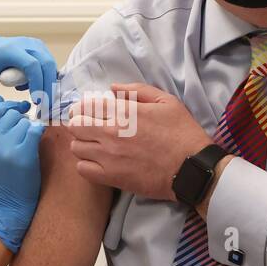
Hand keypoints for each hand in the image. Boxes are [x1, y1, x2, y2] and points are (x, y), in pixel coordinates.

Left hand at [0, 34, 57, 112]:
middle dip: (48, 86)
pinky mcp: (38, 46)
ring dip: (48, 81)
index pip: (32, 65)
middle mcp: (25, 43)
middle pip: (46, 63)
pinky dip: (47, 76)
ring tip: (35, 95)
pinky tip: (34, 86)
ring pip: (50, 63)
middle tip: (45, 105)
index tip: (36, 101)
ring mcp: (34, 43)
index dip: (37, 83)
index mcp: (10, 50)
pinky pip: (49, 62)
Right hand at [0, 96, 46, 251]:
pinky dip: (38, 133)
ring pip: (23, 122)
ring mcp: (4, 149)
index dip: (10, 108)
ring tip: (28, 142)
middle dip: (21, 120)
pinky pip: (34, 130)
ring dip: (29, 128)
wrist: (9, 204)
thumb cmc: (3, 175)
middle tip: (24, 133)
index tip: (20, 113)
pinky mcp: (22, 155)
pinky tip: (36, 142)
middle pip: (11, 114)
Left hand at [64, 83, 212, 200]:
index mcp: (124, 112)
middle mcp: (111, 132)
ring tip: (94, 145)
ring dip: (82, 144)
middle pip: (75, 125)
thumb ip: (137, 90)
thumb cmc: (182, 133)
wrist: (191, 168)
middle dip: (79, 123)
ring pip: (76, 147)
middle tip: (89, 127)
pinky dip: (85, 164)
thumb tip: (113, 88)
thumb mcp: (166, 101)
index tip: (87, 111)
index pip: (86, 105)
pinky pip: (82, 169)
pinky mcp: (111, 177)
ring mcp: (109, 156)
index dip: (83, 107)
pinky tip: (97, 162)